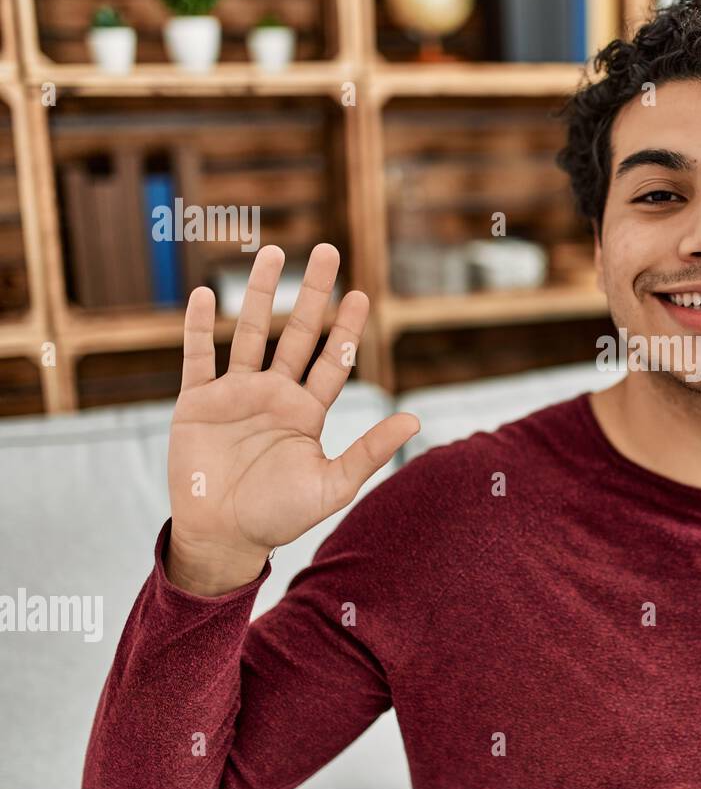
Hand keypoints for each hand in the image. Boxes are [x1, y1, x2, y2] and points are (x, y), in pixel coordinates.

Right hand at [165, 243, 418, 596]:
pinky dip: (199, 327)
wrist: (223, 538)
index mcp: (306, 411)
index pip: (332, 359)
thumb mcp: (333, 484)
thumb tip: (415, 419)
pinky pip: (197, 357)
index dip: (346, 327)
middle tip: (327, 251)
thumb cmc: (279, 517)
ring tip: (273, 254)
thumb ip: (371, 450)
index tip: (361, 293)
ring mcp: (235, 395)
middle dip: (312, 293)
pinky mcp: (197, 403)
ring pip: (249, 333)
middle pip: (296, 333)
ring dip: (261, 295)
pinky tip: (206, 295)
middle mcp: (274, 394)